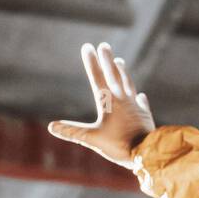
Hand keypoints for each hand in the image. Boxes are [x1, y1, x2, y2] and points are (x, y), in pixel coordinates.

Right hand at [48, 42, 154, 167]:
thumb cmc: (119, 146)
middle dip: (107, 60)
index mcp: (108, 102)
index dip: (91, 63)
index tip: (87, 47)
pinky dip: (139, 97)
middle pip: (114, 76)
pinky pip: (141, 103)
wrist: (147, 153)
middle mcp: (123, 100)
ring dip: (123, 73)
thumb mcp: (92, 139)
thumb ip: (72, 131)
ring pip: (128, 84)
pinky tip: (140, 95)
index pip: (97, 78)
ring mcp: (135, 107)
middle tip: (104, 45)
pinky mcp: (145, 116)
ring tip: (120, 62)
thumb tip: (51, 126)